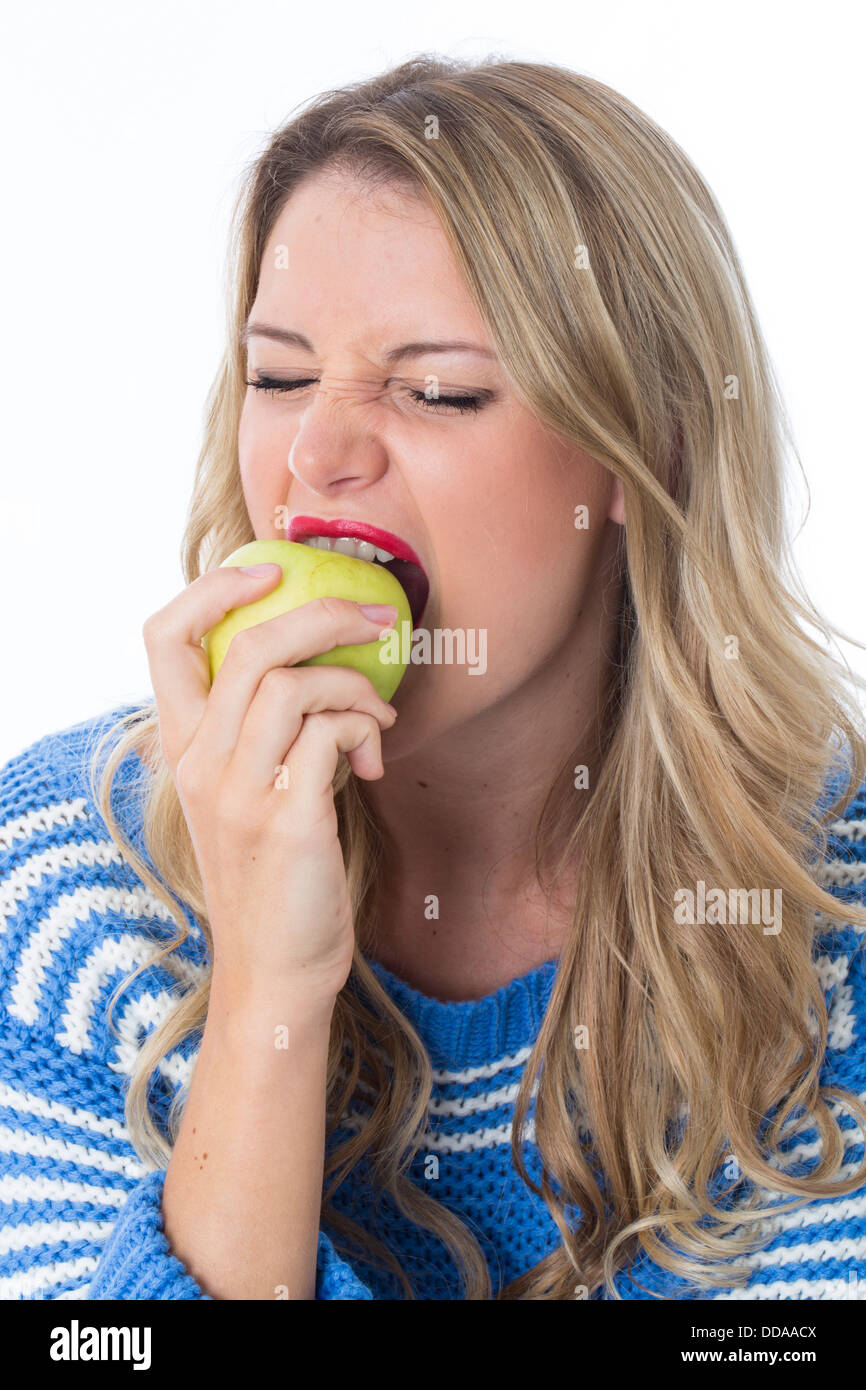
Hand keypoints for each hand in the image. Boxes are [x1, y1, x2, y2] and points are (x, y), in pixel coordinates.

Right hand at [142, 564, 397, 1005]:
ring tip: (378, 718)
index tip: (270, 572)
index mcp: (183, 748)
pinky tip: (372, 759)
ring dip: (356, 684)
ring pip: (296, 682)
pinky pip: (331, 733)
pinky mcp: (289, 818)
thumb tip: (318, 666)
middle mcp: (201, 762)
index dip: (214, 588)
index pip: (163, 638)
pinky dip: (364, 728)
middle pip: (249, 643)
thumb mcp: (242, 796)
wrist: (275, 972)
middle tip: (375, 618)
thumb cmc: (271, 877)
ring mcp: (241, 790)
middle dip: (323, 614)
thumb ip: (258, 734)